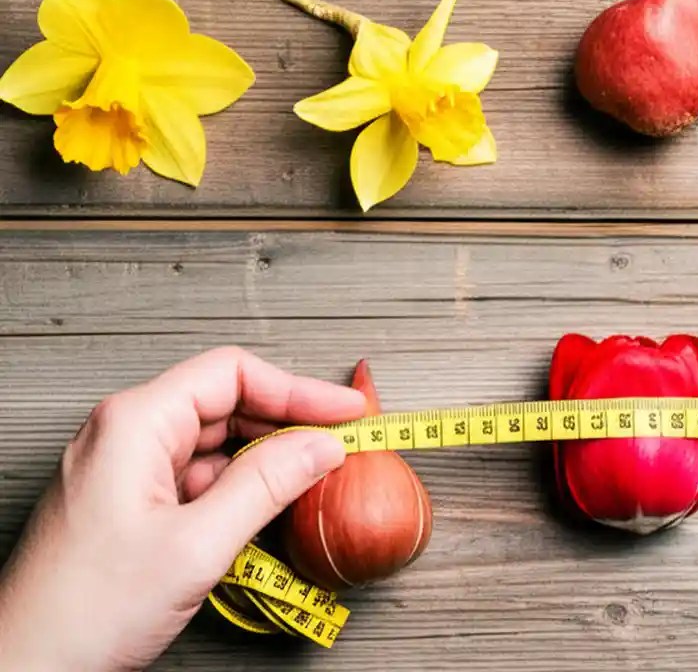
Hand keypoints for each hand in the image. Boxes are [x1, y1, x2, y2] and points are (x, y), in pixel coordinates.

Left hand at [0, 347, 365, 670]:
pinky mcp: (130, 506)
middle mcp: (125, 438)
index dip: (298, 390)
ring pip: (214, 444)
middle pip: (226, 404)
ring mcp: (125, 472)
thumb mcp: (196, 545)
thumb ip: (266, 486)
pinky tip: (268, 509)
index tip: (345, 413)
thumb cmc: (81, 613)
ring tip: (312, 480)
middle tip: (340, 445)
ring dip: (266, 459)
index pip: (233, 374)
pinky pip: (196, 478)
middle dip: (287, 424)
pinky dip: (239, 487)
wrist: (26, 669)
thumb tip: (319, 447)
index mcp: (134, 425)